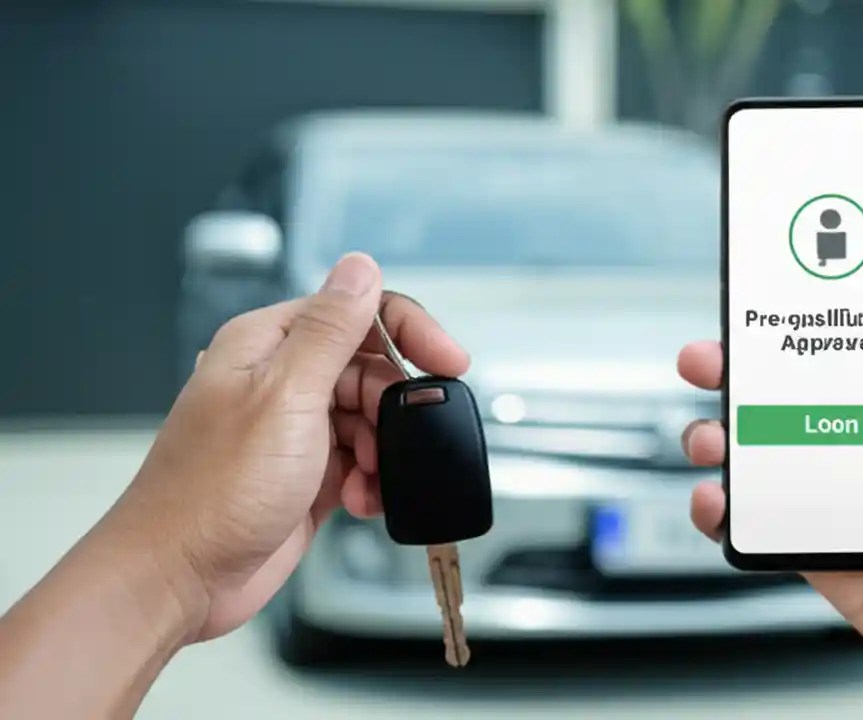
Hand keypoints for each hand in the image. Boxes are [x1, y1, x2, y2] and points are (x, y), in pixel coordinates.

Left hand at [106, 253, 467, 641]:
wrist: (179, 579)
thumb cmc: (212, 492)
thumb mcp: (285, 398)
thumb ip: (330, 330)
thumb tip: (361, 268)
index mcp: (269, 344)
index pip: (358, 311)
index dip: (410, 332)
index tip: (449, 362)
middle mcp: (280, 381)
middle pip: (372, 368)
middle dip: (395, 405)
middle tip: (396, 436)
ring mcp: (293, 430)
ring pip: (371, 418)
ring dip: (384, 449)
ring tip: (366, 475)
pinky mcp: (304, 474)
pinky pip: (361, 462)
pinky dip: (371, 481)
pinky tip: (359, 498)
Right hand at [678, 296, 862, 717]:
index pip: (850, 370)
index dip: (808, 341)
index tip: (772, 311)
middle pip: (790, 409)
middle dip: (738, 380)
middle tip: (708, 362)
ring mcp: (843, 510)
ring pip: (764, 464)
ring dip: (721, 441)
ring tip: (709, 438)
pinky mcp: (825, 557)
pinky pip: (765, 528)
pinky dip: (727, 512)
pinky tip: (716, 500)